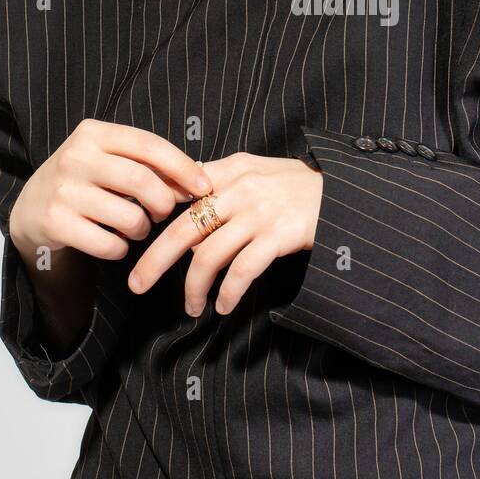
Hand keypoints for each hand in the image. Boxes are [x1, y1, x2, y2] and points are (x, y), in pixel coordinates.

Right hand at [8, 119, 213, 265]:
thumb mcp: (110, 160)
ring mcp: (63, 190)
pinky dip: (120, 248)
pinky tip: (113, 240)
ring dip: (142, 229)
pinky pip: (109, 244)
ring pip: (129, 217)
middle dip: (163, 203)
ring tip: (135, 226)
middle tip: (162, 212)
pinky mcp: (55, 222)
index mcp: (94, 133)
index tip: (204, 187)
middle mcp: (76, 157)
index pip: (149, 145)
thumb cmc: (85, 180)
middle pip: (142, 182)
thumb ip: (148, 166)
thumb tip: (198, 184)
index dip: (182, 167)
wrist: (30, 207)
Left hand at [125, 152, 323, 316]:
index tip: (134, 238)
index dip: (153, 214)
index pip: (179, 190)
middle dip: (155, 260)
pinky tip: (224, 306)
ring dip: (193, 287)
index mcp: (230, 170)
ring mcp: (259, 213)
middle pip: (182, 227)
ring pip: (209, 255)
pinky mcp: (279, 235)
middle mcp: (240, 189)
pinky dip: (228, 292)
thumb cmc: (297, 185)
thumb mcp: (256, 171)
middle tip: (136, 286)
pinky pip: (243, 270)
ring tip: (191, 308)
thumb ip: (220, 184)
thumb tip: (184, 219)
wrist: (345, 191)